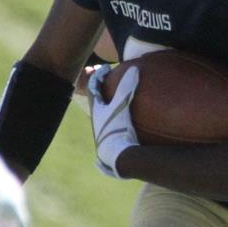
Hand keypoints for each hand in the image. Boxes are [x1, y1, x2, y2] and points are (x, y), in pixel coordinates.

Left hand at [88, 62, 139, 178]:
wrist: (117, 158)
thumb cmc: (117, 130)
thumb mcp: (122, 105)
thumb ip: (126, 87)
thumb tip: (134, 68)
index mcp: (96, 111)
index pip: (94, 87)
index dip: (99, 75)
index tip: (106, 68)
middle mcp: (96, 122)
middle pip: (96, 102)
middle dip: (101, 91)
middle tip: (108, 83)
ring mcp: (102, 135)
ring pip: (101, 117)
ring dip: (107, 109)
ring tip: (116, 105)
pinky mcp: (110, 147)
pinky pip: (109, 130)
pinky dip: (113, 124)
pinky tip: (119, 130)